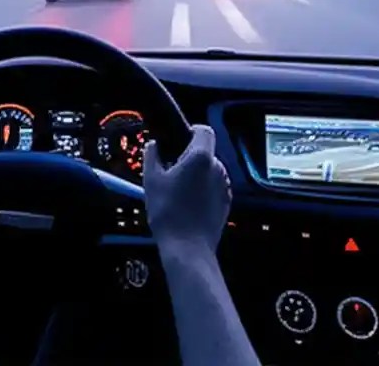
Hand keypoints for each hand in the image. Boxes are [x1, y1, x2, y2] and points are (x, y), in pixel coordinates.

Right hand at [143, 124, 231, 255]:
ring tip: (177, 191)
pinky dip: (203, 190)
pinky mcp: (226, 202)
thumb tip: (153, 145)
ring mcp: (224, 186)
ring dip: (196, 175)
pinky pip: (214, 187)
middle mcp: (217, 168)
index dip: (190, 131)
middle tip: (170, 171)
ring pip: (210, 170)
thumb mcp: (151, 180)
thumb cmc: (168, 213)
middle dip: (189, 158)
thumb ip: (152, 156)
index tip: (178, 141)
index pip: (203, 130)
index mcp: (200, 157)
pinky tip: (188, 204)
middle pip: (205, 152)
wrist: (187, 248)